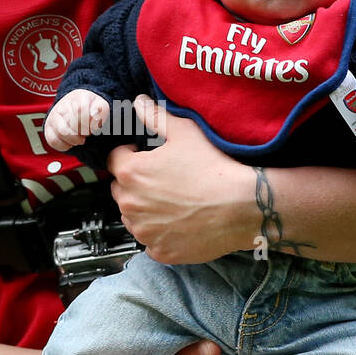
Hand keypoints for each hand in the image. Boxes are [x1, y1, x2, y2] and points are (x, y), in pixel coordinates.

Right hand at [45, 90, 109, 150]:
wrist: (75, 106)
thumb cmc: (89, 109)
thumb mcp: (100, 106)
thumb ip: (101, 111)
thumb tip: (94, 116)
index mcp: (78, 97)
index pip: (81, 109)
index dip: (88, 123)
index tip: (92, 127)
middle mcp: (63, 105)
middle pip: (72, 123)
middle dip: (84, 132)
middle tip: (86, 133)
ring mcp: (54, 116)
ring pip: (62, 132)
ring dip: (74, 140)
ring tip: (79, 139)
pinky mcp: (48, 128)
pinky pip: (53, 141)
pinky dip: (64, 145)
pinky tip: (70, 142)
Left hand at [107, 96, 254, 263]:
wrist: (240, 206)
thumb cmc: (213, 168)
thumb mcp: (184, 133)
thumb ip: (156, 117)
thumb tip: (138, 103)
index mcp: (131, 173)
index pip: (114, 160)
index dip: (130, 155)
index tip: (147, 156)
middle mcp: (130, 204)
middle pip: (121, 190)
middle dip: (135, 184)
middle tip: (164, 180)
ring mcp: (144, 231)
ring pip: (133, 217)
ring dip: (145, 210)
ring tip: (174, 202)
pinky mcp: (159, 251)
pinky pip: (150, 241)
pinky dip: (160, 234)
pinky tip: (180, 223)